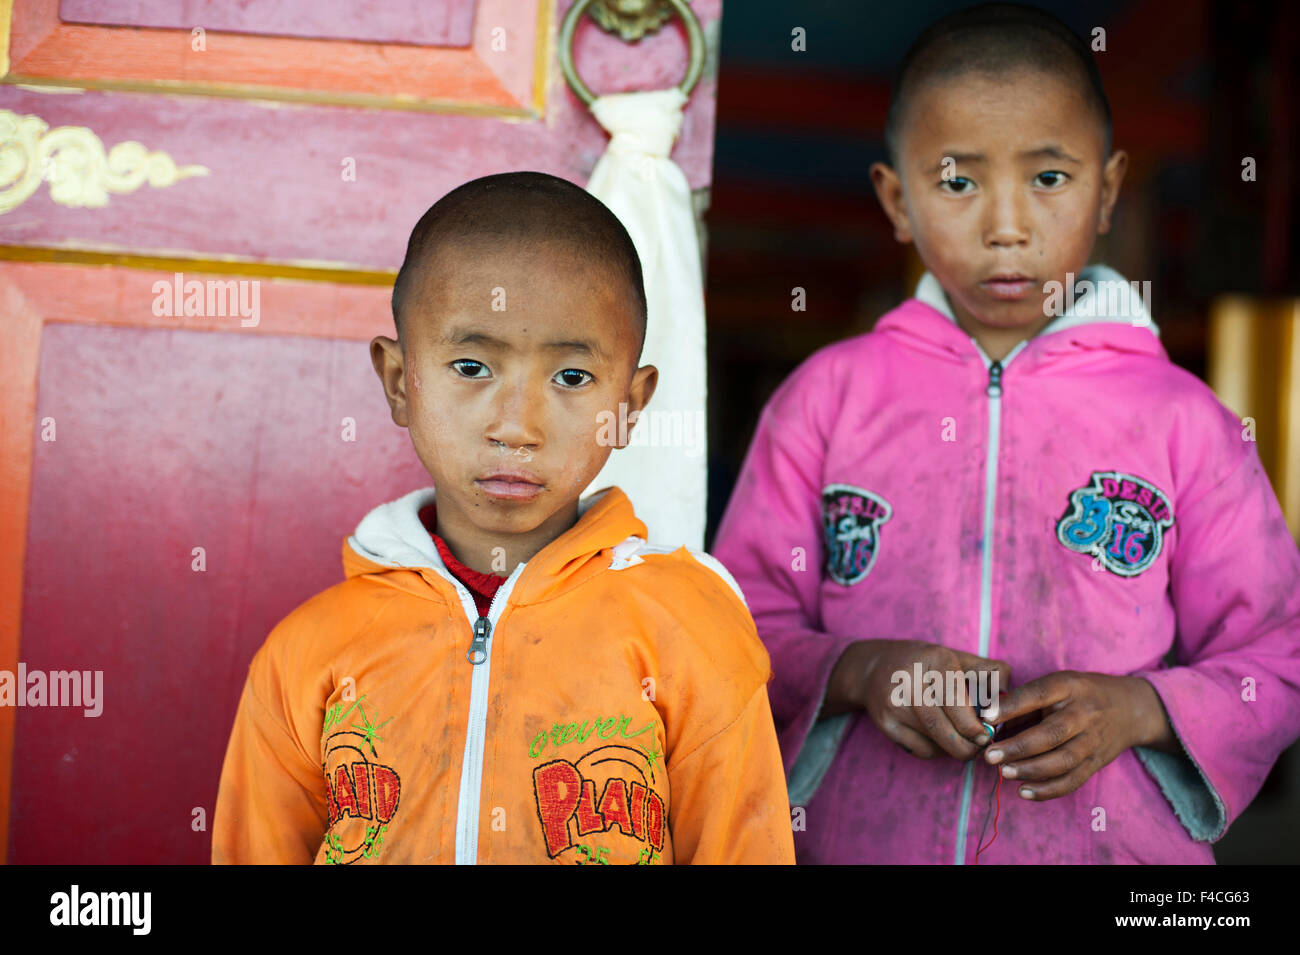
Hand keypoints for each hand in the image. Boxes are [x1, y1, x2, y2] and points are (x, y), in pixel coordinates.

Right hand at [826, 639, 1010, 759]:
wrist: (871, 669)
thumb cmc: (926, 664)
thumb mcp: (956, 658)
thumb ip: (988, 674)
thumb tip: (1009, 699)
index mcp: (934, 661)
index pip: (958, 701)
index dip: (974, 725)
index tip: (987, 733)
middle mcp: (910, 682)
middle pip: (945, 728)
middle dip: (969, 745)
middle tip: (982, 745)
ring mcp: (894, 706)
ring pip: (935, 744)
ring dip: (956, 750)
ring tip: (966, 743)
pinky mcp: (885, 725)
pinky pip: (921, 751)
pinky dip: (938, 752)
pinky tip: (941, 740)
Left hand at [982, 671, 1175, 799]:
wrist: (1131, 708)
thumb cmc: (1080, 693)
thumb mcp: (1057, 684)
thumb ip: (1025, 702)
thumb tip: (988, 722)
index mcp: (1069, 686)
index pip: (1039, 695)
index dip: (1012, 706)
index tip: (986, 716)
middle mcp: (1084, 714)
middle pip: (1052, 734)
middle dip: (1019, 747)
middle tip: (990, 755)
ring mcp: (1093, 740)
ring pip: (1063, 761)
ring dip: (1031, 770)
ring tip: (1004, 772)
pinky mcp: (1097, 763)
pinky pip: (1073, 780)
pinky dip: (1048, 790)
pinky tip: (1024, 791)